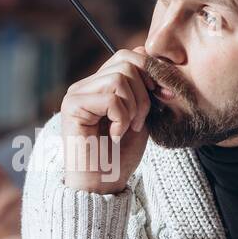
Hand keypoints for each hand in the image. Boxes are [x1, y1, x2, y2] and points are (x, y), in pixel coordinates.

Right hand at [60, 46, 153, 194]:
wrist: (101, 185)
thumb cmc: (119, 156)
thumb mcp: (140, 115)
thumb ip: (142, 87)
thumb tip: (146, 53)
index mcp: (102, 84)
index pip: (130, 56)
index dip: (152, 72)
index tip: (165, 95)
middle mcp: (87, 84)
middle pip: (126, 61)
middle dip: (145, 91)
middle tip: (141, 119)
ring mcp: (77, 93)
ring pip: (119, 78)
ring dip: (134, 107)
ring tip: (127, 128)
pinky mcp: (72, 106)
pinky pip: (110, 97)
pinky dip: (121, 118)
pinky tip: (114, 135)